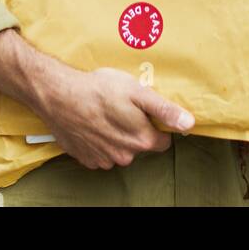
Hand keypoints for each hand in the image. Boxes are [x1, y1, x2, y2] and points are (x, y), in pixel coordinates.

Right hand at [41, 66, 194, 169]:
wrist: (59, 96)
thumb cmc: (98, 90)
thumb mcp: (137, 91)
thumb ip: (164, 110)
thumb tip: (189, 123)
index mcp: (141, 140)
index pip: (163, 141)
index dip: (157, 124)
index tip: (145, 111)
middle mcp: (125, 156)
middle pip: (140, 145)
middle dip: (135, 129)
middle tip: (122, 108)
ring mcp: (104, 159)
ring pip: (120, 149)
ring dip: (116, 135)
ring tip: (105, 113)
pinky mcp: (87, 159)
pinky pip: (101, 152)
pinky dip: (99, 140)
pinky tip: (93, 123)